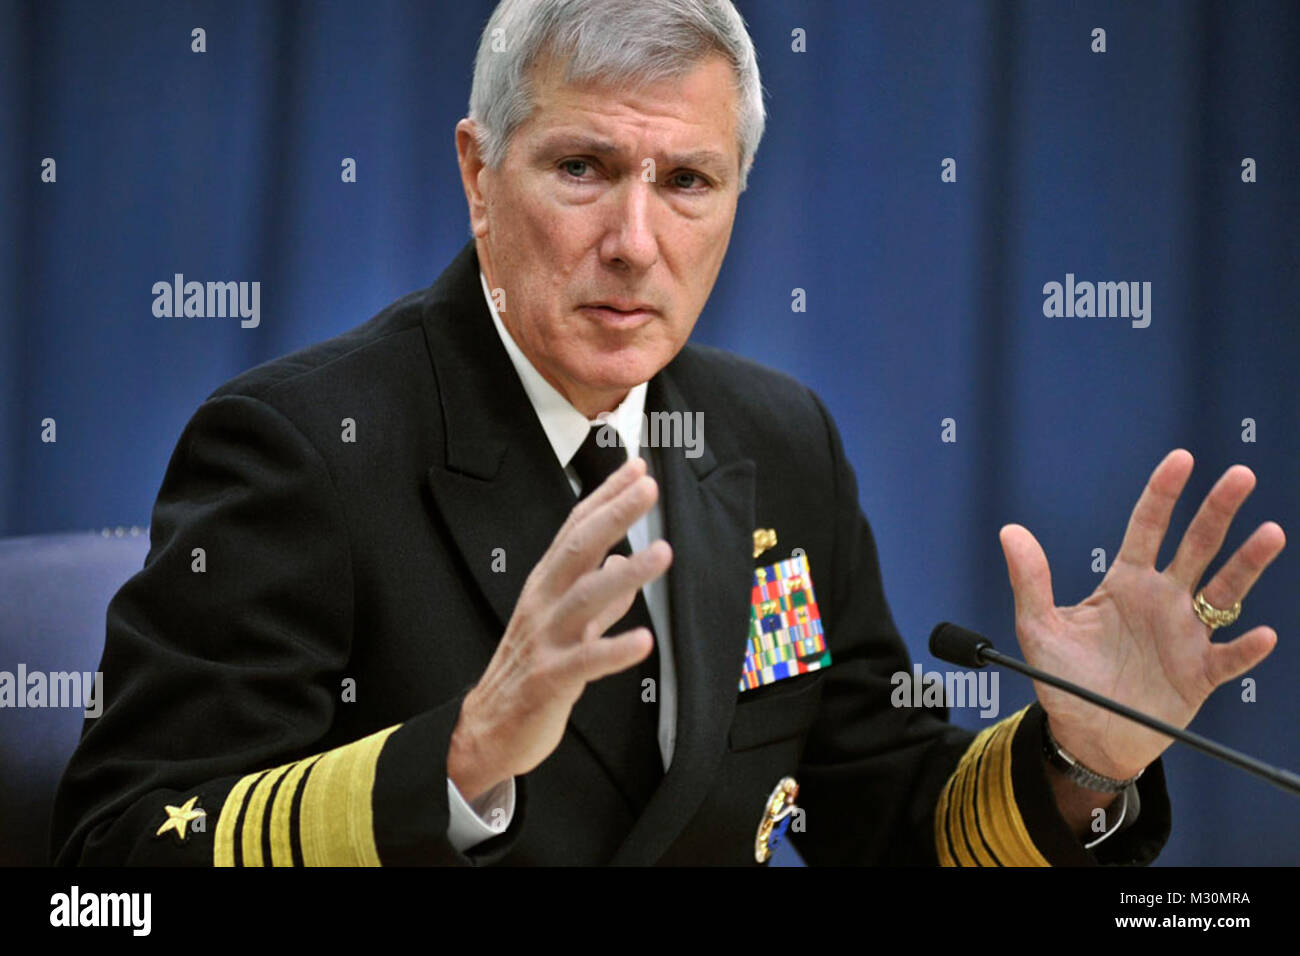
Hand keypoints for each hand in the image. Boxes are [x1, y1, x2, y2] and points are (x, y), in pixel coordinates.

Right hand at [447, 457, 671, 802]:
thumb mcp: (565, 624)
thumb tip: (622, 561)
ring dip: (626, 574)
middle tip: (648, 487)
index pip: (577, 529)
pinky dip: (614, 649)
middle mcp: (544, 602)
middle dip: (614, 514)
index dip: (606, 496)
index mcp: (547, 584)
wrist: (489, 728)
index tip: (637, 467)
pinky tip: (644, 641)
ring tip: (663, 553)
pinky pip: (585, 661)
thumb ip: (598, 596)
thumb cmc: (531, 671)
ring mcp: (545, 639)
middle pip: (578, 548)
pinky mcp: (549, 679)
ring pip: (585, 598)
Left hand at [999, 449, 1284, 780]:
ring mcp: (1186, 634)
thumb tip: (1010, 531)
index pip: (1147, 527)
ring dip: (1247, 564)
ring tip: (1270, 534)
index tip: (1180, 459)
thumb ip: (1030, 580)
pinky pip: (1229, 657)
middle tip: (1240, 475)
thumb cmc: (1065, 679)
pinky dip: (1246, 647)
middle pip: (1196, 545)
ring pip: (1224, 591)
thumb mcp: (1038, 628)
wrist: (1087, 735)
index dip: (1162, 493)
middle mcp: (1163, 599)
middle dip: (1217, 510)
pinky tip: (1260, 634)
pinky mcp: (1201, 673)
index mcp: (1125, 582)